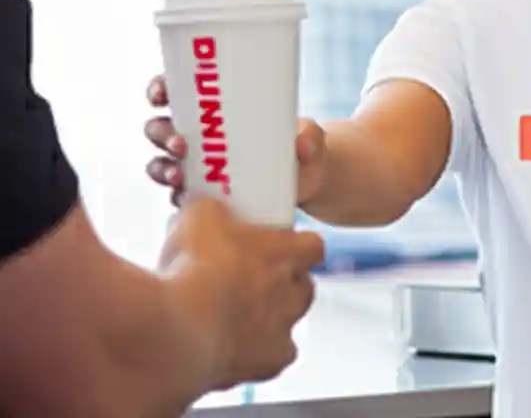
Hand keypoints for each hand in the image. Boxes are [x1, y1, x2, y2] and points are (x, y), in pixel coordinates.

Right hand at [144, 75, 327, 208]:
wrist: (309, 181)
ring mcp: (198, 166)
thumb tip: (301, 141)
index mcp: (215, 110)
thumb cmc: (303, 147)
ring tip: (179, 176)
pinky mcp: (204, 195)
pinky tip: (183, 198)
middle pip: (159, 128)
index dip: (159, 89)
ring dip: (163, 168)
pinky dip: (175, 196)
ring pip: (161, 163)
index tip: (161, 94)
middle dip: (162, 134)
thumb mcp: (310, 137)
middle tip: (180, 144)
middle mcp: (198, 136)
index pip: (175, 91)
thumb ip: (310, 136)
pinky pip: (177, 195)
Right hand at [159, 197, 324, 388]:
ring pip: (285, 324)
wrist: (180, 329)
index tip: (275, 246)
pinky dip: (248, 355)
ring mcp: (285, 330)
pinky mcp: (269, 364)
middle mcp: (295, 293)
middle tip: (244, 281)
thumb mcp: (199, 217)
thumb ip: (211, 209)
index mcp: (289, 254)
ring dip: (264, 320)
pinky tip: (222, 348)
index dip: (295, 246)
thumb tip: (204, 204)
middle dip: (281, 284)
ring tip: (227, 316)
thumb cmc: (195, 269)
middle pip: (302, 286)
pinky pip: (267, 360)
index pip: (312, 245)